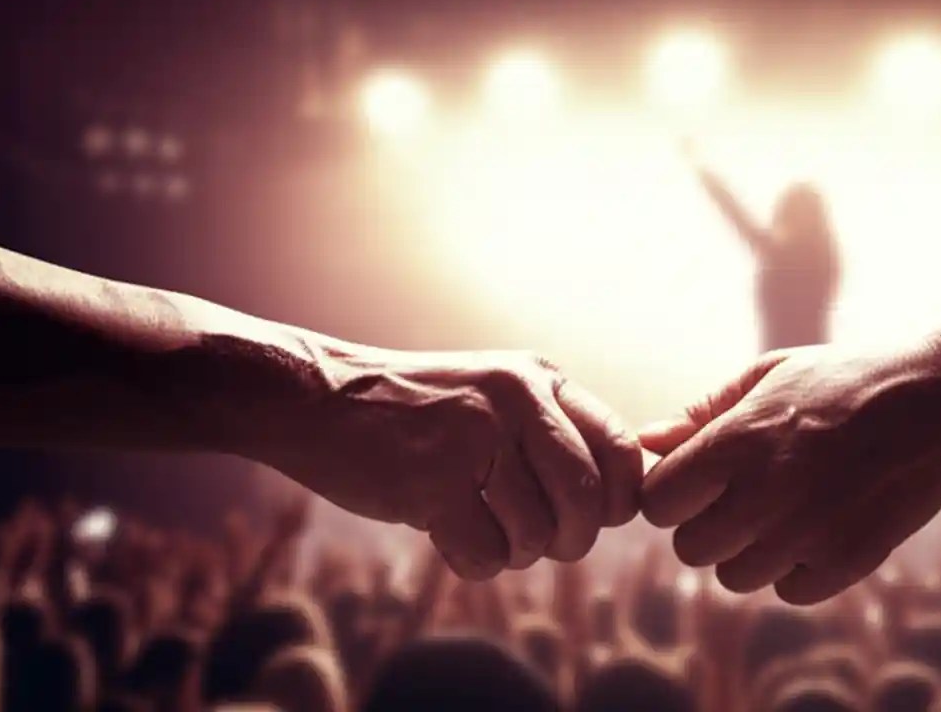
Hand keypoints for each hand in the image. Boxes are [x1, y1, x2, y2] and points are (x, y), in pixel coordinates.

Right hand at [209, 330, 641, 579]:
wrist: (318, 399)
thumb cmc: (416, 411)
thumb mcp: (495, 393)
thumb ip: (555, 432)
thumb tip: (622, 501)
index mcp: (540, 380)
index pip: (621, 450)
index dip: (618, 501)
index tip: (592, 517)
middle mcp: (517, 400)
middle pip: (586, 502)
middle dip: (570, 540)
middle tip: (538, 540)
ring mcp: (474, 438)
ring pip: (536, 536)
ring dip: (512, 552)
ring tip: (477, 524)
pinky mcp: (433, 481)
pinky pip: (488, 555)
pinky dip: (472, 561)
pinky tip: (444, 531)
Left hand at [640, 342, 940, 604]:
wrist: (939, 398)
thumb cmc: (844, 379)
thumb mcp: (768, 376)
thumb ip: (702, 413)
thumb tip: (649, 441)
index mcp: (737, 440)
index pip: (658, 502)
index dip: (672, 494)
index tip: (696, 482)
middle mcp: (766, 491)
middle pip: (690, 548)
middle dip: (706, 526)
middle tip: (742, 497)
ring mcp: (808, 532)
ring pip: (734, 578)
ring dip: (748, 552)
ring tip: (782, 512)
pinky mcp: (848, 561)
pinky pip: (790, 591)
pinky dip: (797, 569)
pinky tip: (817, 529)